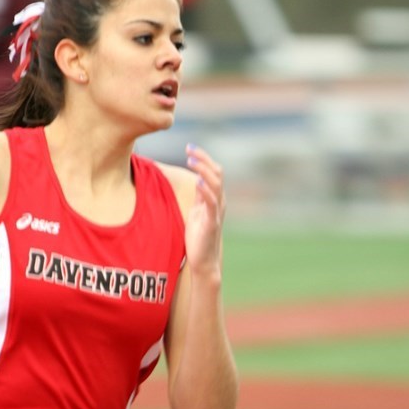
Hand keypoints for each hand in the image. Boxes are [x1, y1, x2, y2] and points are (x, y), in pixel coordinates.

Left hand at [184, 144, 225, 279]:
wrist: (204, 261)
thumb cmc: (199, 236)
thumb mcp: (198, 211)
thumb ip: (200, 195)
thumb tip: (197, 176)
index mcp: (215, 197)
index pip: (213, 171)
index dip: (203, 158)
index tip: (189, 147)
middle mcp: (219, 202)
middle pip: (217, 173)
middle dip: (203, 159)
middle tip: (189, 149)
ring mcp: (217, 212)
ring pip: (216, 185)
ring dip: (203, 170)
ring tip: (191, 160)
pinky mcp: (213, 223)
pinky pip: (212, 203)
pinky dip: (206, 190)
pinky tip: (197, 181)